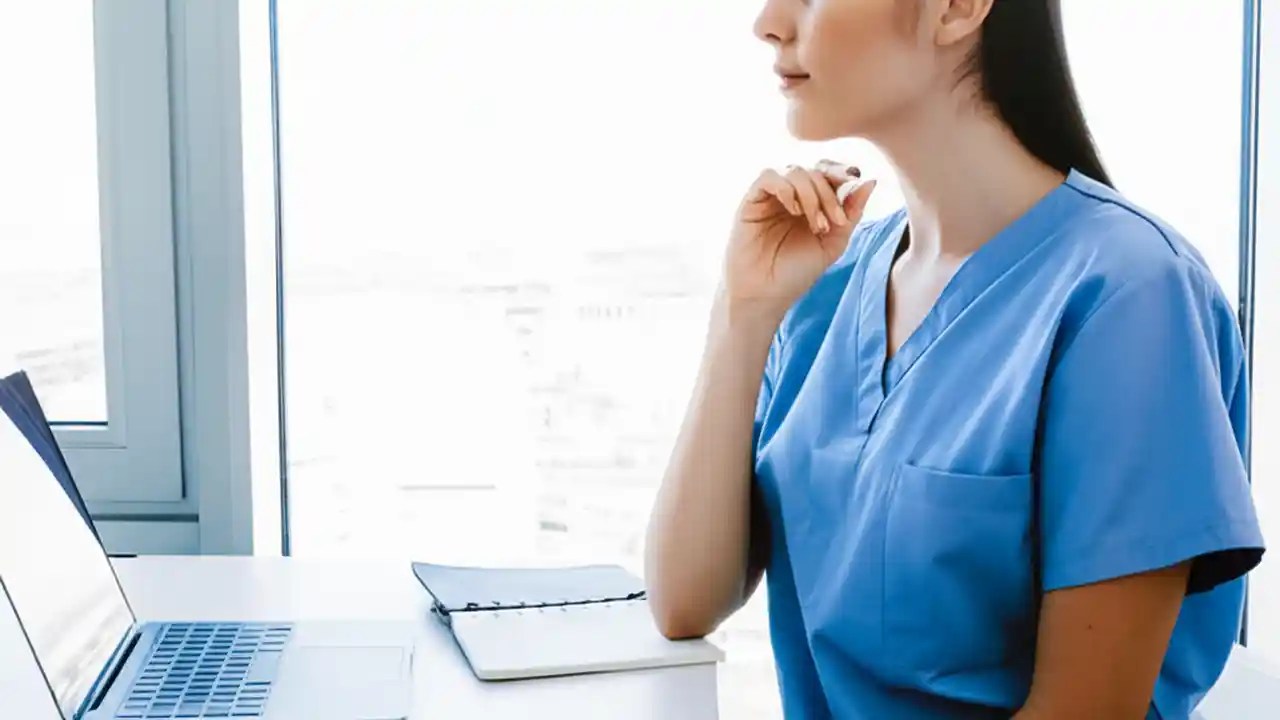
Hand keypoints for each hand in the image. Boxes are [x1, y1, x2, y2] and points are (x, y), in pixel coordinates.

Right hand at [722, 160, 876, 311]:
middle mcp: (792, 195)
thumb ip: (852, 213)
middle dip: (830, 193)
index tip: (855, 183)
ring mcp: (771, 196)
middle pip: (815, 170)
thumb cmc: (796, 273)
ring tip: (815, 225)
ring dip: (812, 195)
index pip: (829, 172)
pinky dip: (785, 188)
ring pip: (796, 171)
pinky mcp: (752, 200)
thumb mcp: (834, 243)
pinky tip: (793, 210)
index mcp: (812, 202)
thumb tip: (870, 181)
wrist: (766, 295)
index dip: (843, 172)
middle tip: (834, 223)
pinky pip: (769, 176)